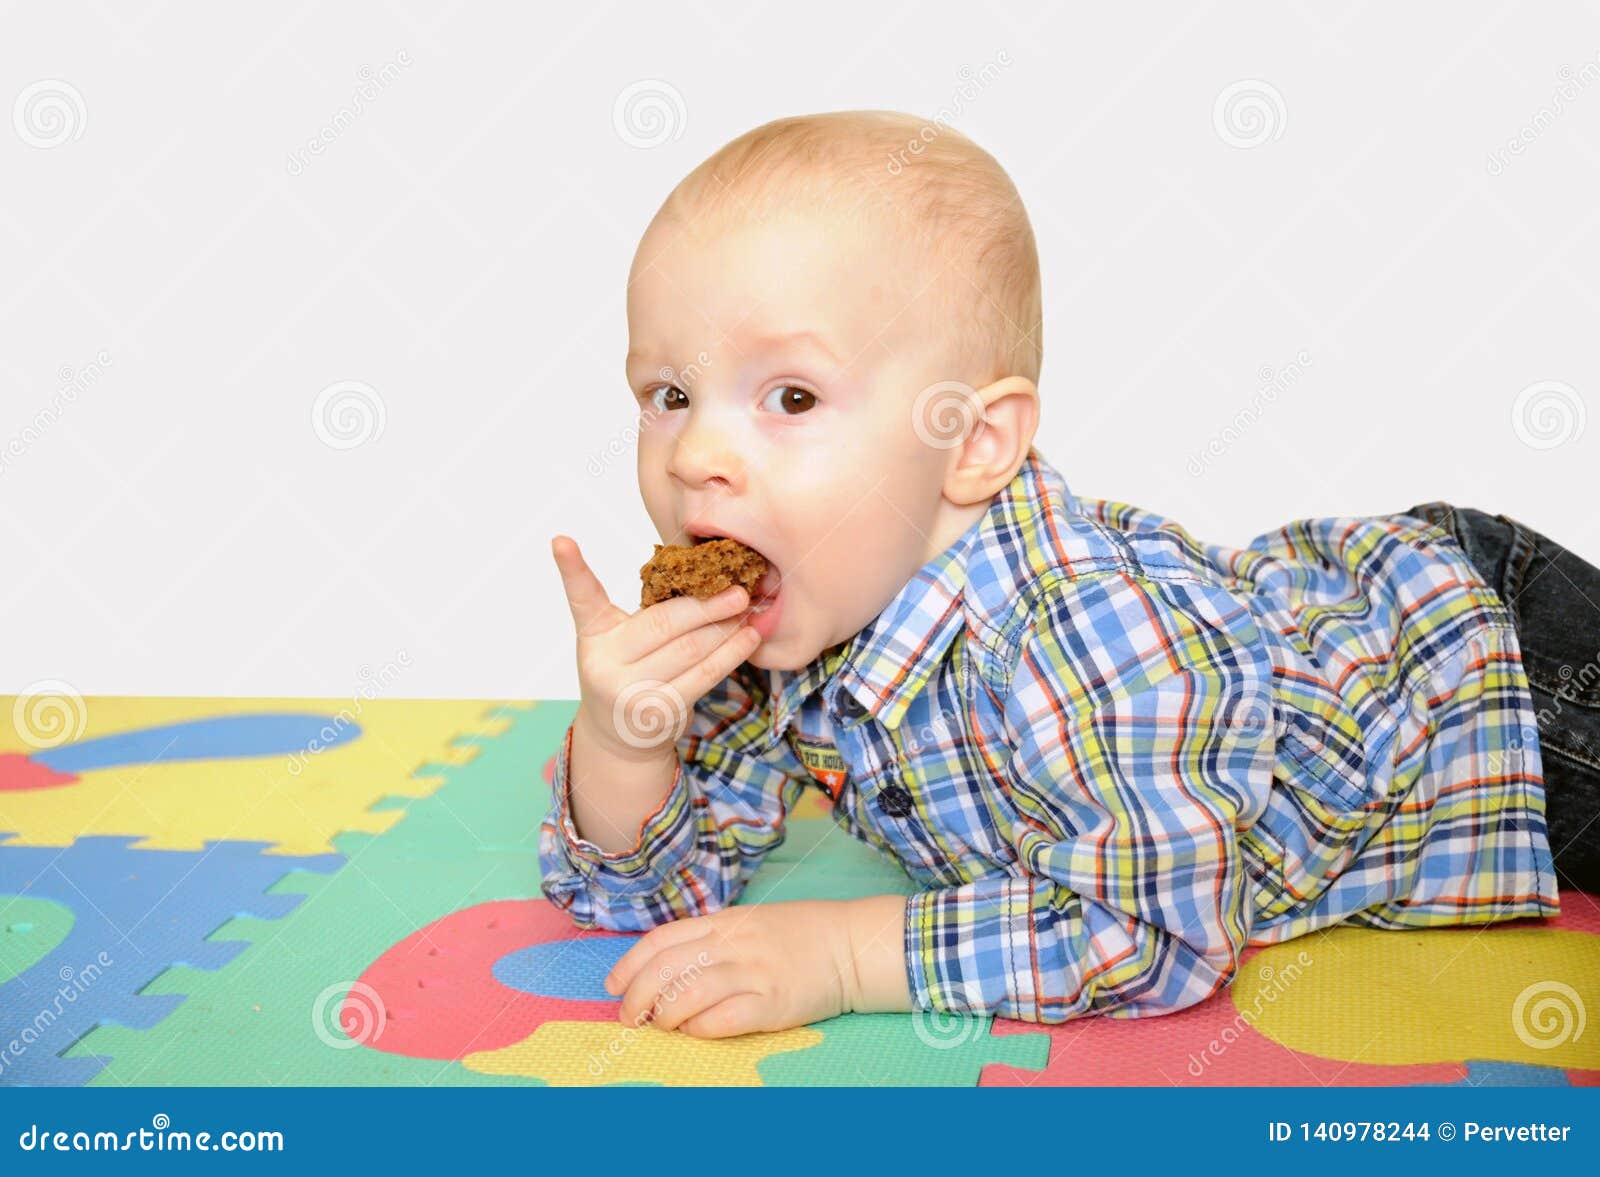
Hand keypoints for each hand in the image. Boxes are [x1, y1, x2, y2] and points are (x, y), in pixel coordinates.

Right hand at [550, 534, 759, 759]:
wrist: (620, 734)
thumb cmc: (629, 669)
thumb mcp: (622, 638)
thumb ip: (649, 611)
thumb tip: (705, 578)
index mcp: (594, 633)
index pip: (582, 597)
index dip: (571, 568)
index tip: (561, 540)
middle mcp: (605, 661)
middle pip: (662, 624)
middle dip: (704, 604)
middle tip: (735, 589)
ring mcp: (630, 690)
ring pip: (690, 649)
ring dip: (725, 627)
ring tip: (746, 609)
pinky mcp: (660, 711)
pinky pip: (704, 675)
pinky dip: (731, 653)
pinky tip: (748, 638)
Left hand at [602, 900, 874, 1037]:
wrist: (851, 946)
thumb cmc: (799, 936)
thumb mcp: (749, 923)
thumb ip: (711, 939)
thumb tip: (667, 970)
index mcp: (724, 922)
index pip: (661, 940)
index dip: (629, 964)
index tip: (612, 986)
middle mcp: (733, 944)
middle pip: (666, 969)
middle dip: (637, 998)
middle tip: (630, 1018)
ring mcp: (754, 972)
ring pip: (688, 994)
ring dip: (665, 1017)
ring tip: (661, 1028)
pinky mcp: (774, 1002)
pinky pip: (723, 1018)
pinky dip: (700, 1029)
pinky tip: (695, 1032)